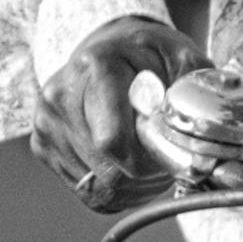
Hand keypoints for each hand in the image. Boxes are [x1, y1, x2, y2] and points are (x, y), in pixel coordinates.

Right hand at [28, 14, 207, 209]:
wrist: (109, 48)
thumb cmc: (149, 56)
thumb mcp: (182, 58)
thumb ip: (194, 90)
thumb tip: (199, 127)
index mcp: (97, 67)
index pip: (113, 140)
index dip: (149, 160)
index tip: (169, 150)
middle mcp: (60, 95)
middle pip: (108, 171)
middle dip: (146, 174)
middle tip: (164, 156)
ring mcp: (46, 123)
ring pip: (98, 188)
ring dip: (133, 185)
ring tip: (147, 157)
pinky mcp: (42, 146)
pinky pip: (88, 192)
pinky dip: (116, 190)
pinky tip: (127, 164)